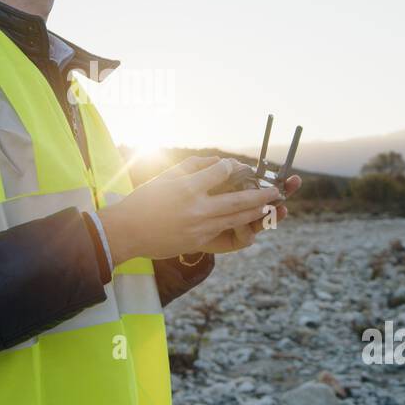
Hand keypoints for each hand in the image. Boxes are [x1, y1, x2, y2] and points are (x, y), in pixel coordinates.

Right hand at [96, 156, 282, 261]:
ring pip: (237, 218)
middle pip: (239, 199)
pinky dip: (241, 225)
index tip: (238, 166)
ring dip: (258, 212)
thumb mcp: (166, 176)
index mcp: (188, 187)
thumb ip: (194, 166)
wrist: (127, 232)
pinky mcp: (199, 242)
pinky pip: (225, 232)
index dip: (233, 167)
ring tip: (272, 206)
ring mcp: (200, 227)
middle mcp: (197, 208)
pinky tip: (251, 221)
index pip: (221, 172)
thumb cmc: (144, 201)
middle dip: (261, 194)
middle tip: (277, 190)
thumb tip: (218, 162)